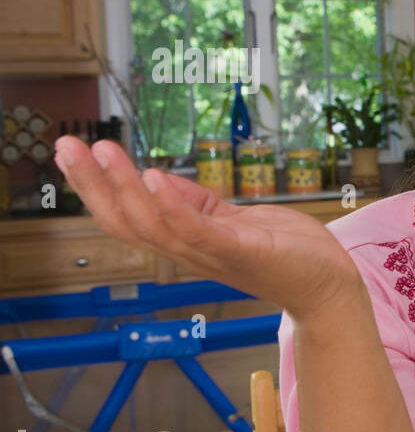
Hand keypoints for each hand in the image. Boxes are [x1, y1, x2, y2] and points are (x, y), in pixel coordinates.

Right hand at [53, 136, 362, 318]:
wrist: (330, 285)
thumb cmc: (287, 252)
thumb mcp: (235, 220)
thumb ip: (196, 204)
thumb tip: (155, 179)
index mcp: (187, 243)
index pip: (128, 218)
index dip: (96, 188)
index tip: (72, 152)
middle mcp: (191, 253)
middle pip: (127, 223)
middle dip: (93, 185)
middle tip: (66, 145)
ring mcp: (215, 254)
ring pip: (154, 226)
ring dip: (124, 188)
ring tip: (102, 151)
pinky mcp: (243, 251)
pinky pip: (198, 230)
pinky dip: (173, 207)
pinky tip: (154, 178)